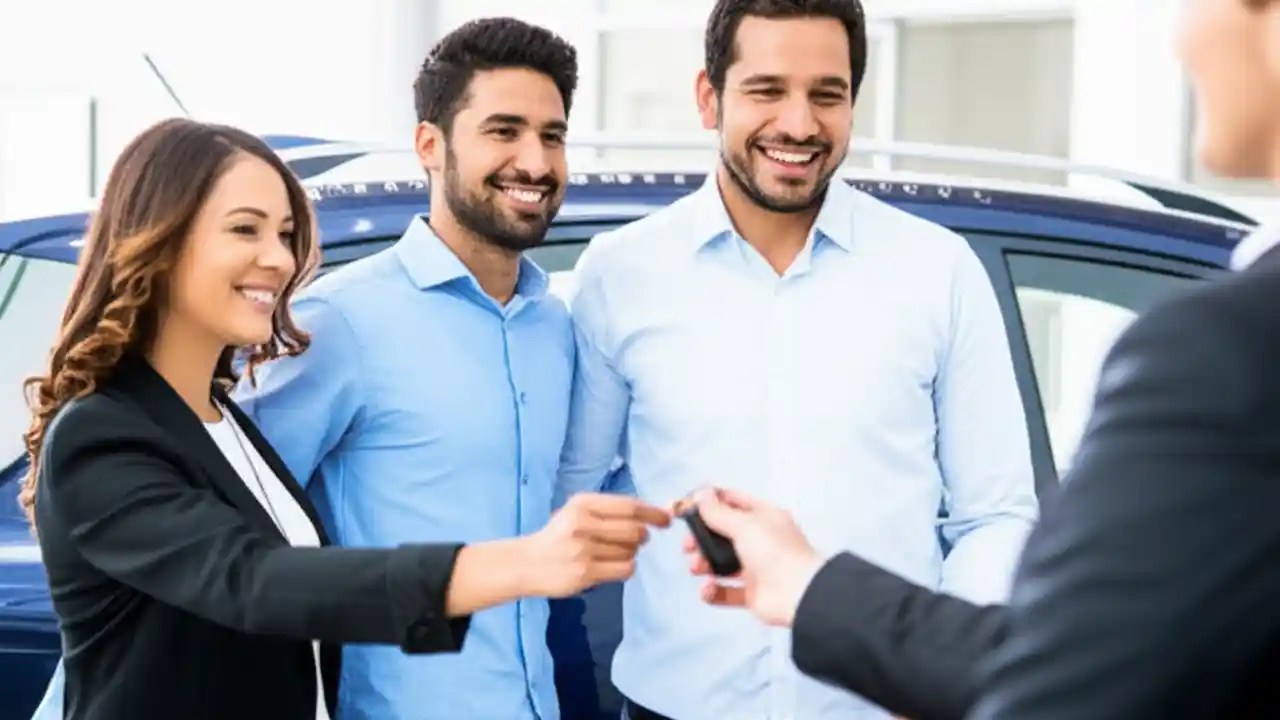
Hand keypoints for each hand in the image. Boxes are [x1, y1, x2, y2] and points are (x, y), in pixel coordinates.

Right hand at [522, 493, 670, 596]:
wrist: (527, 563)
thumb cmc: (558, 536)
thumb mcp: (578, 512)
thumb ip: (609, 511)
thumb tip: (649, 515)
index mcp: (583, 503)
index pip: (629, 506)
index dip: (653, 513)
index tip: (666, 519)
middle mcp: (583, 523)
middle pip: (634, 530)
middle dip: (643, 537)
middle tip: (638, 540)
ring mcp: (583, 549)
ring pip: (630, 552)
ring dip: (631, 553)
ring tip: (613, 553)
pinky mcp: (584, 572)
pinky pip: (624, 570)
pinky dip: (625, 568)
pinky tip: (612, 566)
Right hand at [683, 487, 822, 626]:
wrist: (799, 595)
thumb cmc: (778, 553)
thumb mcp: (745, 524)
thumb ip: (719, 512)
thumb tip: (701, 494)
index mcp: (764, 517)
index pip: (732, 501)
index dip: (709, 502)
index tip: (686, 506)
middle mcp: (761, 540)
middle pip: (722, 534)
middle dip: (701, 539)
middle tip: (688, 544)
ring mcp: (757, 568)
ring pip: (721, 563)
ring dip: (703, 564)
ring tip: (697, 567)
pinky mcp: (752, 594)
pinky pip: (725, 592)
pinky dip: (713, 591)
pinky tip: (709, 588)